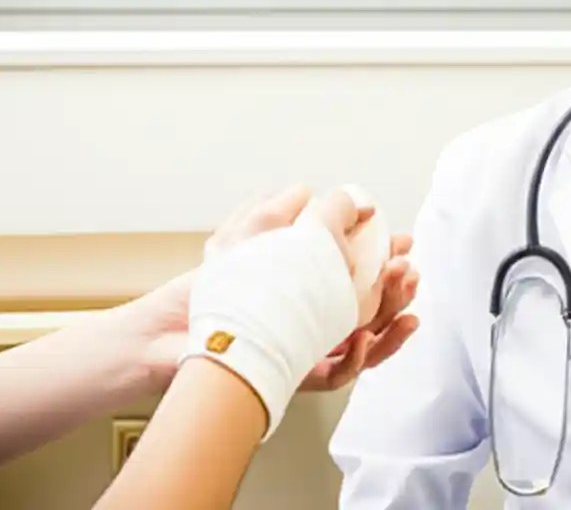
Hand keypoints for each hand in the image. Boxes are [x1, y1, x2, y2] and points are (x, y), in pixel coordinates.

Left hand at [121, 185, 418, 395]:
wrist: (163, 334)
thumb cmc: (204, 289)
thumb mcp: (250, 232)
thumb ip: (292, 211)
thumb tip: (333, 195)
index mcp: (306, 288)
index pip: (358, 275)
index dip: (385, 261)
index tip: (403, 244)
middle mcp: (310, 321)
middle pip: (370, 309)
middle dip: (397, 291)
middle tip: (408, 272)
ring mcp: (304, 350)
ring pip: (364, 342)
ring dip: (390, 323)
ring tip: (401, 304)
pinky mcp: (293, 376)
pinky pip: (336, 374)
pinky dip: (355, 358)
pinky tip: (362, 339)